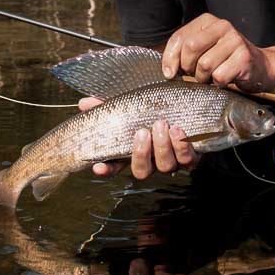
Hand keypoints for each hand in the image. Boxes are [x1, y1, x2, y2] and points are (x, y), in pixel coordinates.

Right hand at [79, 97, 198, 179]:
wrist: (188, 106)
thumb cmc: (155, 108)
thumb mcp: (131, 104)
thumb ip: (108, 105)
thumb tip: (84, 103)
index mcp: (133, 151)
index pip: (114, 167)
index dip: (106, 170)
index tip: (98, 167)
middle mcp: (152, 161)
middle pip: (142, 171)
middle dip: (141, 153)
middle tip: (142, 132)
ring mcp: (171, 160)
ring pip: (165, 166)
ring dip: (163, 146)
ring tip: (162, 124)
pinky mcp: (190, 156)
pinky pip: (187, 160)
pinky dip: (182, 146)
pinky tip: (178, 130)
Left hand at [162, 14, 273, 93]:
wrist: (260, 67)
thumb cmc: (225, 60)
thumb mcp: (204, 49)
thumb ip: (184, 53)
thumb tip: (168, 70)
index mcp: (207, 21)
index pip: (179, 38)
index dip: (170, 58)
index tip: (169, 73)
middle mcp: (222, 26)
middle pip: (190, 48)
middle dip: (188, 67)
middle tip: (195, 74)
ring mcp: (235, 40)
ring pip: (204, 65)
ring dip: (204, 78)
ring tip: (212, 76)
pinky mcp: (244, 57)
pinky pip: (219, 76)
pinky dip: (218, 83)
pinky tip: (225, 79)